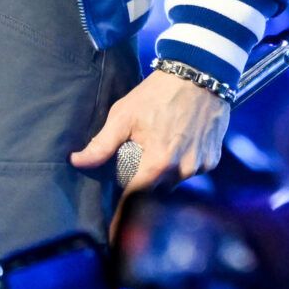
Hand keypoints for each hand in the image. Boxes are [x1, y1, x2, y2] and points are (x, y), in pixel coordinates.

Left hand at [72, 71, 229, 194]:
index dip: (123, 204)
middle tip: (136, 159)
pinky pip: (191, 171)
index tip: (115, 215)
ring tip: (158, 146)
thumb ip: (101, 144)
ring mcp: (199, 166)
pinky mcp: (212, 159)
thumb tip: (76, 162)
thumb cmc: (157, 93)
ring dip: (163, 172)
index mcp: (157, 163)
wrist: (199, 72)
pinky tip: (178, 142)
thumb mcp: (124, 115)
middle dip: (142, 181)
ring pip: (173, 182)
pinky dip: (182, 163)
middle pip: (154, 191)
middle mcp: (181, 170)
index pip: (134, 198)